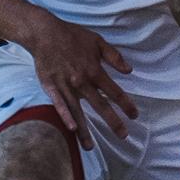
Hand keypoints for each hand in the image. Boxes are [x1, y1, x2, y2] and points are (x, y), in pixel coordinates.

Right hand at [19, 8, 136, 149]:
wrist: (44, 33)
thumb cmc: (72, 36)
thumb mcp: (97, 41)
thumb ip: (114, 56)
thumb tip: (129, 71)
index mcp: (95, 70)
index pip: (114, 92)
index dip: (126, 104)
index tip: (134, 116)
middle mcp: (82, 81)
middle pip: (100, 105)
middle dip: (113, 122)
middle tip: (123, 136)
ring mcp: (65, 85)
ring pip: (78, 111)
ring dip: (84, 130)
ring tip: (90, 147)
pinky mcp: (50, 87)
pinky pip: (59, 104)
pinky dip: (65, 116)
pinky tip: (71, 129)